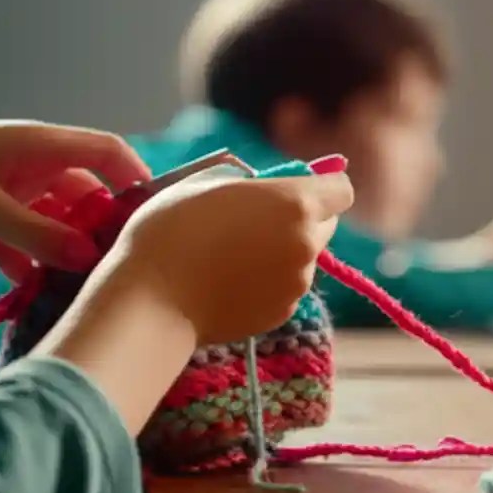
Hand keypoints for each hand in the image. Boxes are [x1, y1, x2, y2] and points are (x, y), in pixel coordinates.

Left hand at [0, 120, 150, 280]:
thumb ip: (36, 234)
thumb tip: (88, 258)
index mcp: (40, 146)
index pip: (108, 152)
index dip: (137, 177)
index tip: (156, 215)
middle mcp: (33, 166)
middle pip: (87, 195)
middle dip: (102, 228)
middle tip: (118, 265)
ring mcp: (9, 191)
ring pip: (56, 223)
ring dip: (65, 251)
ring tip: (82, 283)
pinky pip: (22, 242)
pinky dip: (29, 263)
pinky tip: (35, 289)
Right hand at [108, 168, 355, 343]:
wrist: (150, 298)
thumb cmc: (170, 229)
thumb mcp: (205, 182)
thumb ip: (250, 180)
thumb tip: (266, 185)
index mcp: (295, 203)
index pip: (342, 190)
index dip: (324, 186)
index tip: (301, 187)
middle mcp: (306, 243)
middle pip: (327, 225)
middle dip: (304, 219)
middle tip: (261, 220)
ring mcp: (298, 282)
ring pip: (306, 258)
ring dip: (284, 252)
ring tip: (234, 255)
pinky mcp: (283, 313)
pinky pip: (287, 288)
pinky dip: (270, 283)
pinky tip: (230, 281)